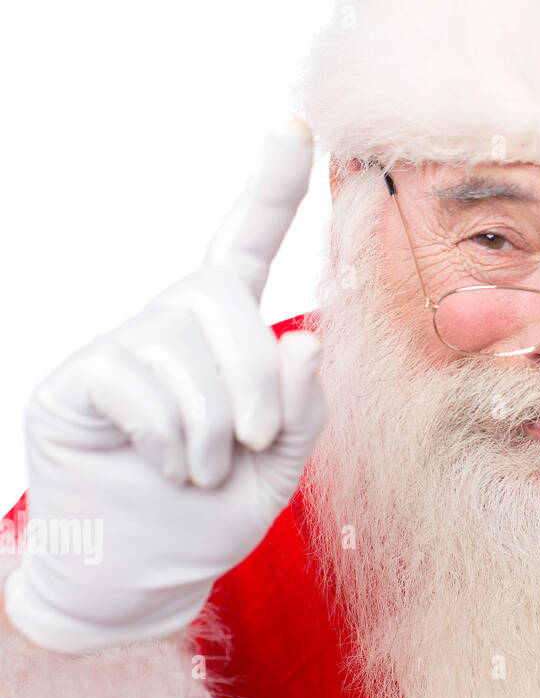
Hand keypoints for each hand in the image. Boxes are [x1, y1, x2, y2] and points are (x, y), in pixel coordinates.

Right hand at [3, 120, 326, 653]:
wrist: (143, 571)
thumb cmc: (214, 510)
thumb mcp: (280, 463)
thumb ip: (302, 406)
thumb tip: (302, 341)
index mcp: (229, 332)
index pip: (249, 244)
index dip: (271, 186)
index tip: (293, 126)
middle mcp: (173, 322)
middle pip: (223, 298)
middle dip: (252, 379)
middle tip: (250, 443)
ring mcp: (122, 346)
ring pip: (184, 350)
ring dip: (211, 427)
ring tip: (199, 468)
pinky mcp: (79, 381)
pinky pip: (140, 385)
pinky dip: (170, 439)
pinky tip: (163, 466)